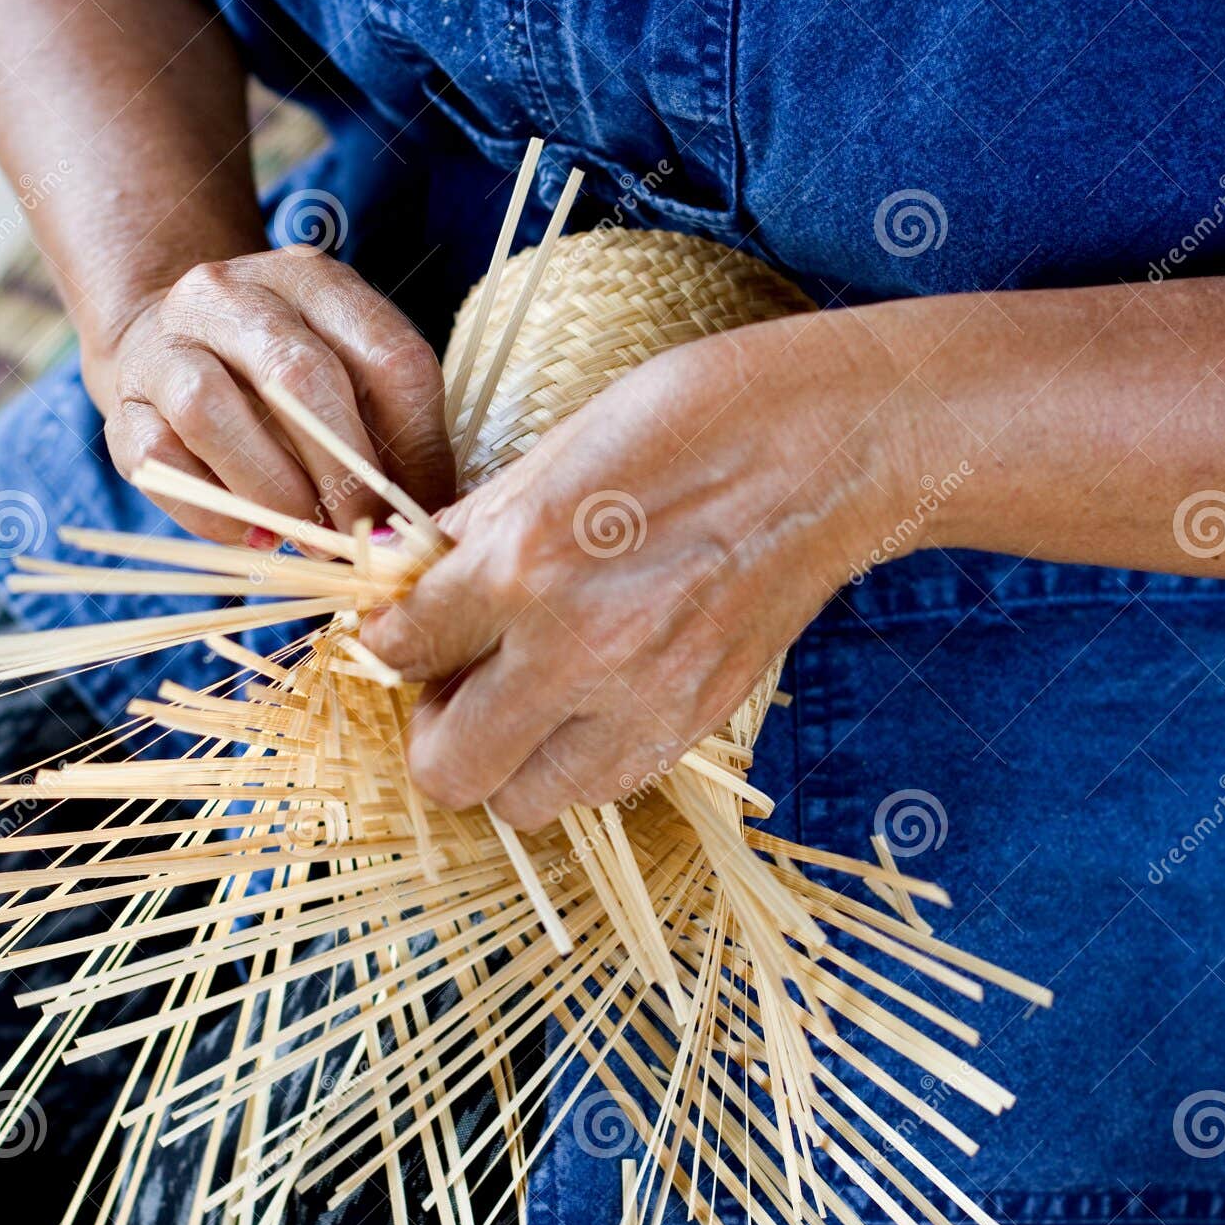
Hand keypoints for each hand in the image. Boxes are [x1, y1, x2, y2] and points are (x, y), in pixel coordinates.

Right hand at [90, 249, 454, 542]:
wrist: (164, 340)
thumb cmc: (278, 375)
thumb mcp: (347, 374)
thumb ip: (393, 429)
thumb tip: (432, 519)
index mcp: (312, 278)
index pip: (386, 354)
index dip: (416, 446)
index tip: (424, 508)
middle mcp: (230, 294)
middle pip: (300, 378)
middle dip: (345, 475)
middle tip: (368, 535)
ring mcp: (165, 343)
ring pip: (212, 412)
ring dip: (275, 492)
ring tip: (312, 537)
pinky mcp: (122, 404)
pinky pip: (161, 462)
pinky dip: (215, 512)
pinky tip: (256, 536)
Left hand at [360, 316, 920, 829]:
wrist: (833, 448)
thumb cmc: (694, 421)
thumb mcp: (556, 450)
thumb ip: (471, 533)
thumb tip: (407, 581)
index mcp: (524, 563)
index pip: (401, 653)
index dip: (391, 643)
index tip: (407, 632)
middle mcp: (575, 650)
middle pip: (448, 770)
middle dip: (435, 730)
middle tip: (455, 682)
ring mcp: (643, 702)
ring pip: (523, 803)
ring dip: (506, 760)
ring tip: (527, 696)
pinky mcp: (695, 728)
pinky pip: (600, 787)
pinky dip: (575, 759)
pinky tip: (591, 699)